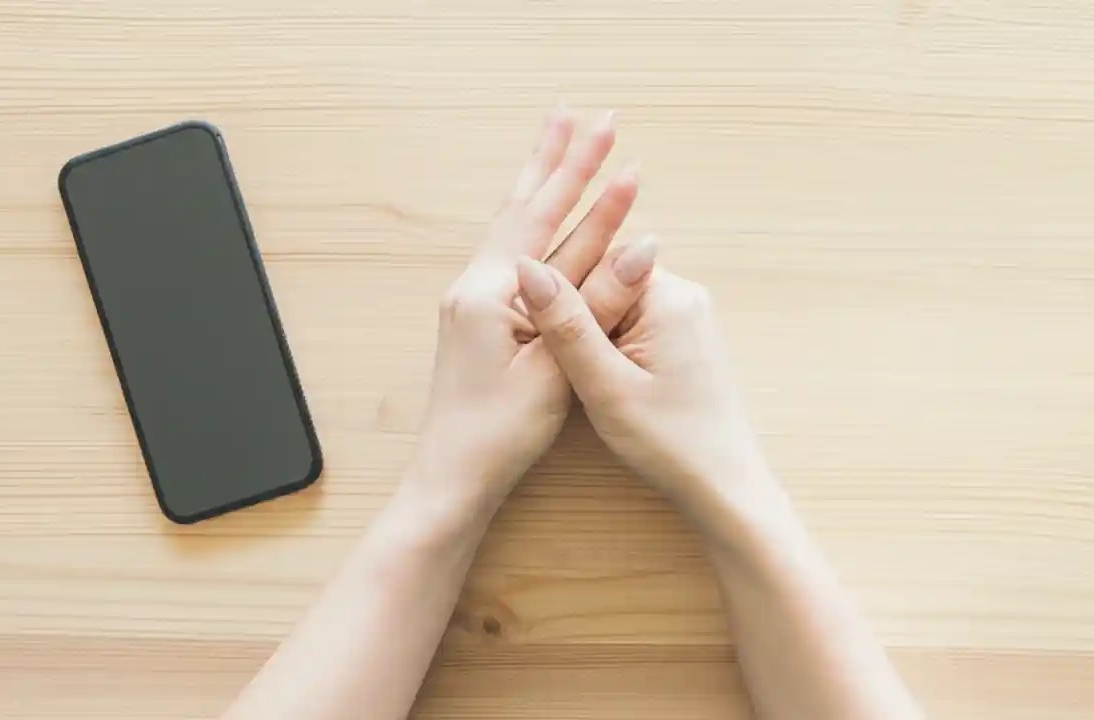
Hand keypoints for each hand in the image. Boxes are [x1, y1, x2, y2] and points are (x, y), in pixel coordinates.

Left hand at [410, 109, 658, 513]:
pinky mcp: (479, 319)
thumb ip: (597, 304)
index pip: (544, 220)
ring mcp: (473, 301)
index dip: (587, 183)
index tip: (619, 143)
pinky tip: (537, 213)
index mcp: (488, 293)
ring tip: (559, 140)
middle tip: (588, 114)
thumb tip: (642, 247)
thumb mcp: (558, 371)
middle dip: (559, 160)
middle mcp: (474, 287)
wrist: (451, 479)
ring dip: (541, 181)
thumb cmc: (499, 435)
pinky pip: (510, 252)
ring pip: (513, 225)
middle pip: (523, 208)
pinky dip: (532, 220)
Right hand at [515, 260, 764, 512]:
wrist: (722, 485)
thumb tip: (528, 267)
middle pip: (607, 281)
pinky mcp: (686, 338)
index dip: (561, 296)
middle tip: (565, 362)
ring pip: (618, 304)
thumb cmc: (670, 443)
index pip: (595, 262)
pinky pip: (636, 324)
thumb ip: (566, 325)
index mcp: (668, 294)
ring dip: (595, 334)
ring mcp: (688, 316)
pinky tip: (610, 381)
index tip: (545, 335)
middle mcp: (684, 294)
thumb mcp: (605, 386)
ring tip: (590, 376)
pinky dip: (614, 347)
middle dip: (579, 316)